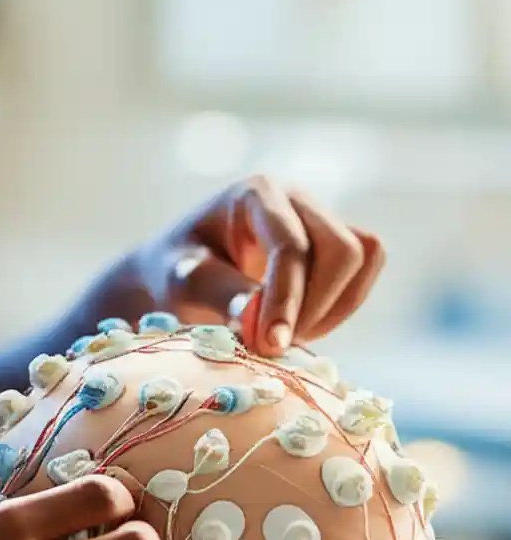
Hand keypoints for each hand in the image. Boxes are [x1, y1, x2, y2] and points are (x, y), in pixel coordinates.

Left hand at [135, 175, 384, 355]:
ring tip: (283, 338)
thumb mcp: (181, 281)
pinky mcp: (335, 245)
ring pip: (363, 260)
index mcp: (256, 193)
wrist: (180, 272)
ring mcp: (321, 218)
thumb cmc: (175, 271)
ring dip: (332, 310)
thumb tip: (258, 317)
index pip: (291, 246)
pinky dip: (341, 309)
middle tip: (274, 345)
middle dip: (314, 306)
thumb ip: (218, 293)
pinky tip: (300, 328)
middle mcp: (296, 198)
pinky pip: (363, 275)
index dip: (287, 298)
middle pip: (342, 249)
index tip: (271, 345)